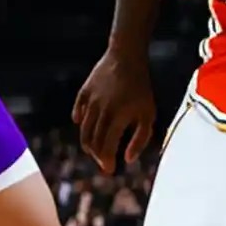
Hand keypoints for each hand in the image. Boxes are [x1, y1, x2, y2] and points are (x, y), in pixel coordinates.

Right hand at [72, 49, 155, 173]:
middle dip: (97, 155)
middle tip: (104, 160)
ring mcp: (90, 101)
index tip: (110, 169)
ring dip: (88, 143)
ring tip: (96, 148)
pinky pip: (78, 111)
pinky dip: (80, 122)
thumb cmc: (141, 87)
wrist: (126, 56)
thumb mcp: (148, 114)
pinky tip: (84, 126)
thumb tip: (128, 159)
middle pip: (92, 142)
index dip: (106, 161)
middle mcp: (100, 111)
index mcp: (117, 117)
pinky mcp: (84, 92)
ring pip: (83, 130)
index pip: (105, 147)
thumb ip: (140, 139)